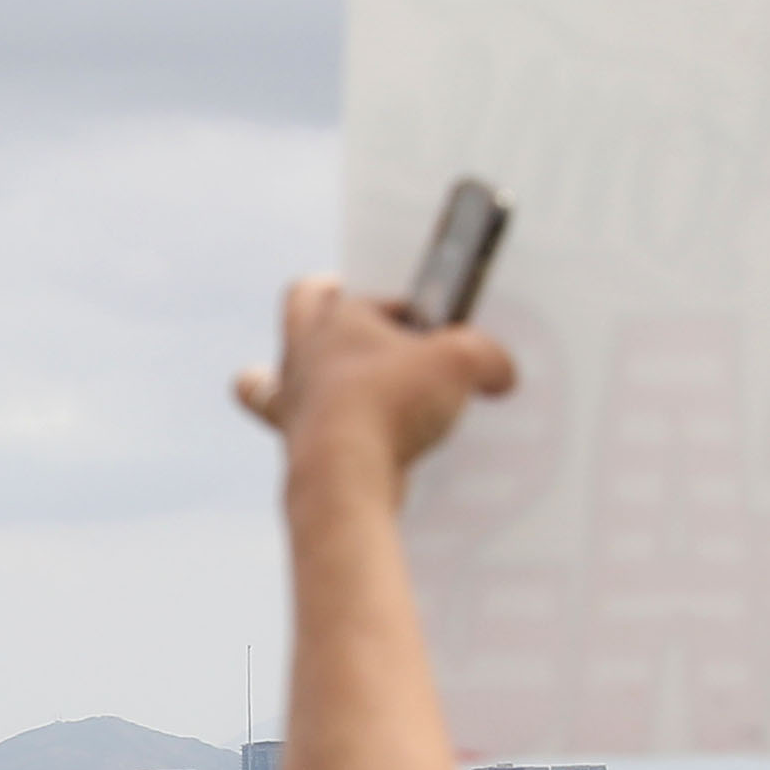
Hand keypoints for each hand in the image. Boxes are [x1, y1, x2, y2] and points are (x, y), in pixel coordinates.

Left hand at [230, 274, 517, 479]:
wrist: (342, 476)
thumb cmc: (391, 402)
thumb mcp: (462, 363)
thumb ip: (487, 357)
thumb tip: (501, 373)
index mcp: (338, 318)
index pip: (364, 294)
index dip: (400, 307)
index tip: (432, 328)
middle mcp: (304, 354)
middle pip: (298, 306)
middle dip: (320, 303)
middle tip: (347, 313)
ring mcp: (293, 402)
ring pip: (267, 378)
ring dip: (288, 377)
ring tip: (319, 384)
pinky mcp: (293, 448)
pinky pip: (290, 432)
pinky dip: (308, 433)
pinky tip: (340, 445)